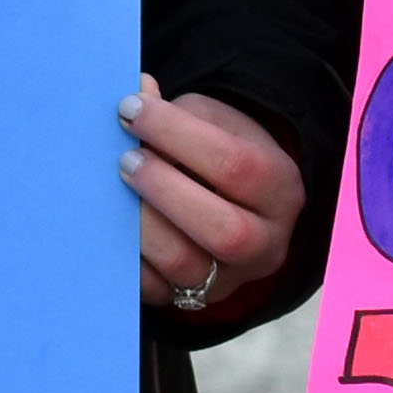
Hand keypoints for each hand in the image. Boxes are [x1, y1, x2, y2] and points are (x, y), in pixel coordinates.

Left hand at [119, 75, 300, 316]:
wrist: (235, 206)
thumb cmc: (220, 155)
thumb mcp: (213, 124)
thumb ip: (178, 112)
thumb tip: (138, 93)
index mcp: (281, 188)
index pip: (235, 164)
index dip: (176, 134)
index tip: (130, 109)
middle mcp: (267, 241)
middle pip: (224, 229)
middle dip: (165, 188)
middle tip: (126, 159)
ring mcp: (232, 278)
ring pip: (188, 265)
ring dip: (143, 225)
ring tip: (117, 189)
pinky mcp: (195, 300)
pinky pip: (156, 290)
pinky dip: (129, 257)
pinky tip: (111, 224)